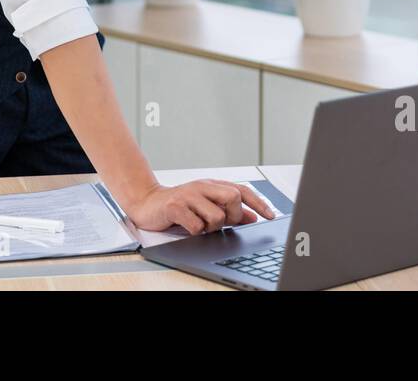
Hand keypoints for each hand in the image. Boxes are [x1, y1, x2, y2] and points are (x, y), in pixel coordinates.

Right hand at [125, 179, 276, 233]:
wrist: (148, 203)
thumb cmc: (180, 206)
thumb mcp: (206, 205)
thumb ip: (229, 210)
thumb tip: (253, 216)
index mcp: (212, 185)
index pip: (242, 190)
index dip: (258, 203)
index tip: (270, 215)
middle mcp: (202, 187)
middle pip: (233, 198)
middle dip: (233, 216)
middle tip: (223, 222)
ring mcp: (188, 195)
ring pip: (216, 216)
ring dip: (211, 227)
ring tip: (200, 225)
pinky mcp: (175, 206)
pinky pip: (196, 226)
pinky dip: (195, 232)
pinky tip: (187, 226)